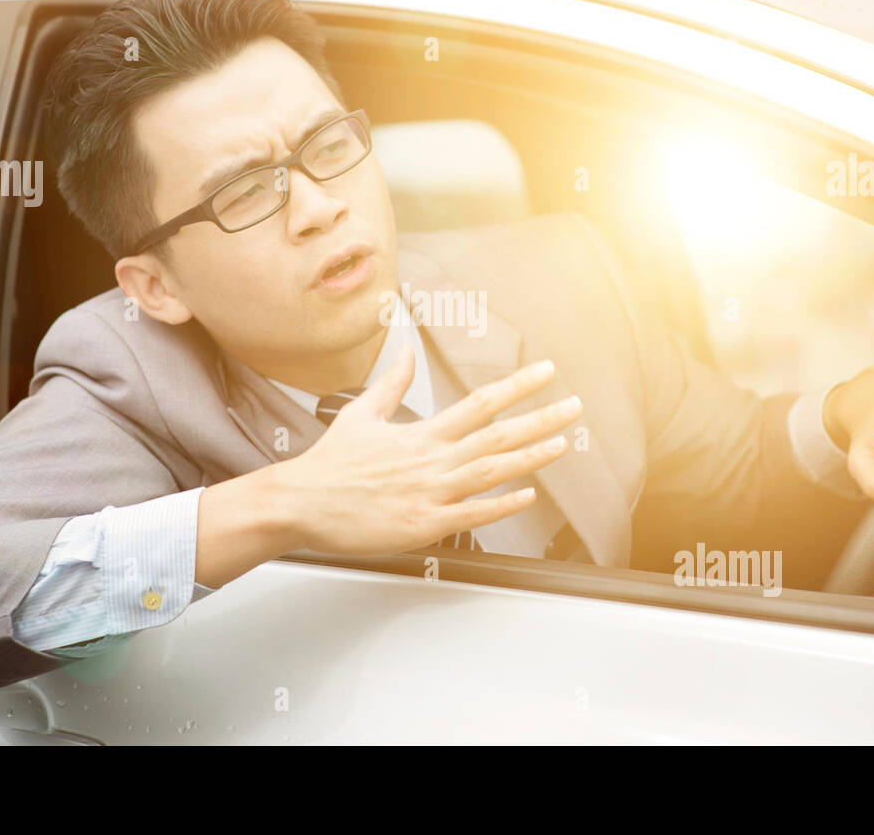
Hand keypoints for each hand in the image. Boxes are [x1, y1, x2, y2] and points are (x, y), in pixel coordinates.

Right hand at [268, 344, 581, 554]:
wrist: (300, 504)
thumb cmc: (329, 465)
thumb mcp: (360, 413)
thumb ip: (390, 383)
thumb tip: (404, 350)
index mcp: (420, 434)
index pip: (479, 403)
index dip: (517, 387)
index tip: (545, 373)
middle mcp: (431, 460)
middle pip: (496, 435)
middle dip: (540, 419)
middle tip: (573, 407)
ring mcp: (429, 493)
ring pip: (491, 471)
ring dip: (530, 457)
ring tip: (562, 444)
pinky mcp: (422, 524)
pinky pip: (471, 514)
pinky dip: (501, 505)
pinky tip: (527, 495)